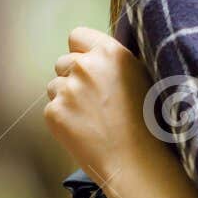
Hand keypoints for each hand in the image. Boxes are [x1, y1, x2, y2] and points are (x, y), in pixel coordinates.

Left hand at [44, 25, 155, 184]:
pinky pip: (51, 108)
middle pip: (63, 62)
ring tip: (91, 118)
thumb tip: (92, 54)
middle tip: (94, 101)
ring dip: (67, 98)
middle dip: (73, 77)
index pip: (77, 35)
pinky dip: (63, 119)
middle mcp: (85, 66)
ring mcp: (67, 89)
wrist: (136, 162)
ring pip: (55, 86)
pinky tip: (84, 131)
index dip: (82, 51)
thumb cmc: (146, 122)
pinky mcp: (54, 112)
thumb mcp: (139, 77)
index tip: (90, 67)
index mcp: (110, 53)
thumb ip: (113, 61)